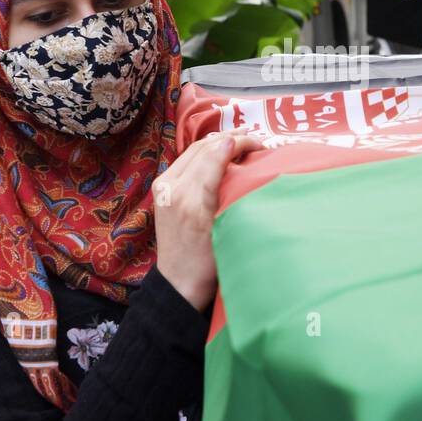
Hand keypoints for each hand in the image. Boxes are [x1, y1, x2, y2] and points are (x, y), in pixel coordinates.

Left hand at [151, 129, 263, 312]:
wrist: (180, 281)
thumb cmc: (209, 262)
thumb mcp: (227, 227)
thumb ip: (232, 191)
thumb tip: (243, 158)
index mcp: (191, 199)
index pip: (215, 154)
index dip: (239, 143)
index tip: (260, 144)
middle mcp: (173, 188)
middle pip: (203, 147)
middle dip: (231, 139)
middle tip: (255, 141)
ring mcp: (163, 186)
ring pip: (194, 150)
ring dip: (218, 143)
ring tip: (241, 143)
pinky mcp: (161, 188)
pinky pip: (186, 160)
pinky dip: (205, 152)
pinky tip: (220, 155)